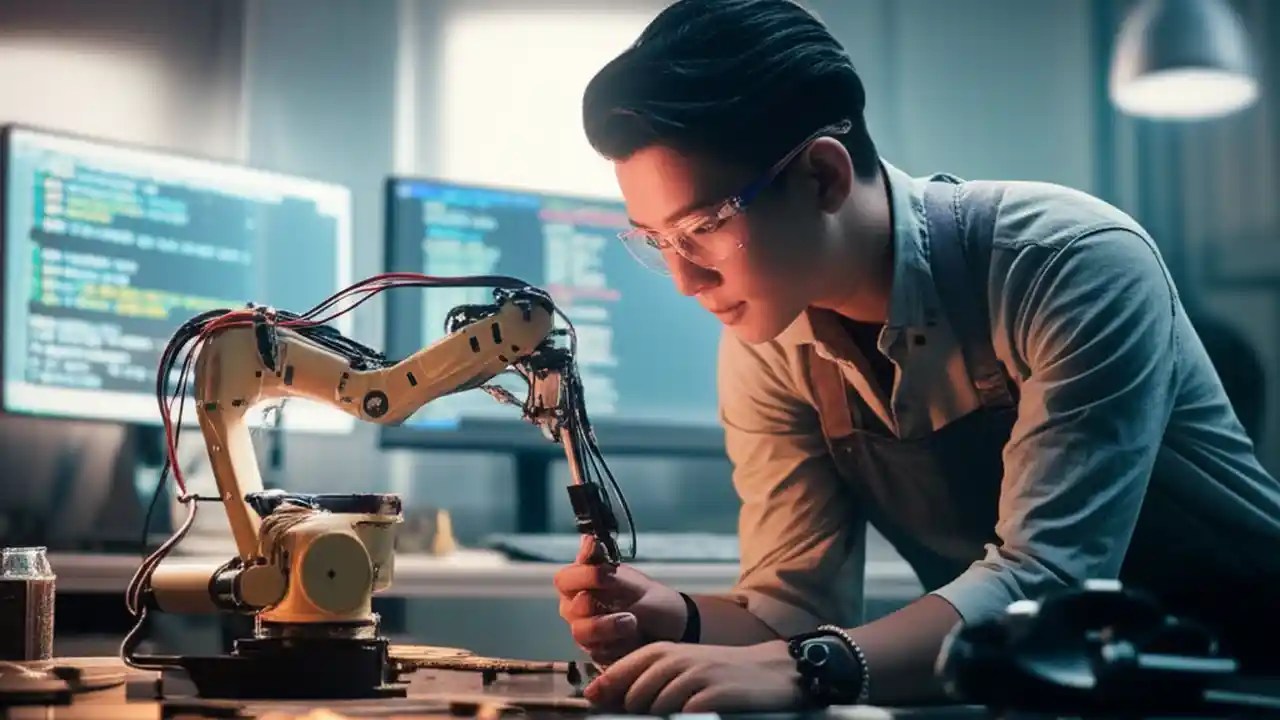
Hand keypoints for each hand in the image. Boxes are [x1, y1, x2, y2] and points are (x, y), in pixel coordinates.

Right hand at [554, 536, 686, 664]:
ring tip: (633, 623)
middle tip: (623, 604)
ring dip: (608, 627)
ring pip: (581, 633)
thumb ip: (604, 567)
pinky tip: (634, 640)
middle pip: (571, 608)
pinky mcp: (597, 653)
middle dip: (598, 606)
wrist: (674, 628)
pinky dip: (618, 645)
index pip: (564, 579)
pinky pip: (597, 652)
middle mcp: (577, 608)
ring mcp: (586, 632)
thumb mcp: (631, 581)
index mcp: (582, 585)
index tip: (606, 575)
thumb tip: (588, 538)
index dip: (582, 577)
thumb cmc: (651, 599)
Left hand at [583, 639, 801, 713]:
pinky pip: (682, 716)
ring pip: (655, 709)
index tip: (596, 703)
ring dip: (663, 717)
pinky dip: (684, 718)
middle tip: (662, 712)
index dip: (603, 692)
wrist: (770, 672)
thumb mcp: (680, 666)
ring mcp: (693, 677)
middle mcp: (674, 660)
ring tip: (684, 711)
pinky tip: (697, 713)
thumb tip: (600, 694)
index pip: (617, 672)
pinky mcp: (712, 695)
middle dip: (637, 712)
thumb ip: (643, 678)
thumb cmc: (720, 672)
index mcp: (661, 651)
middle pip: (632, 698)